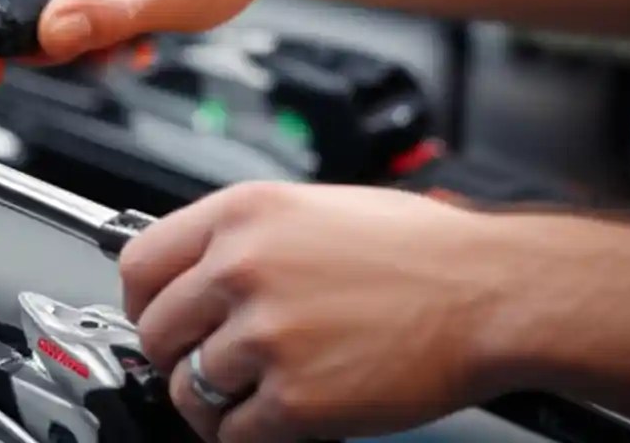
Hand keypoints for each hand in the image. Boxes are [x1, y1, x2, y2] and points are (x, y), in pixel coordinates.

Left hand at [119, 181, 528, 442]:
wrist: (491, 292)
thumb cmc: (420, 249)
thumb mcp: (312, 209)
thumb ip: (244, 236)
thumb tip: (195, 268)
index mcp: (241, 215)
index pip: (139, 262)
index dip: (143, 300)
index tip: (155, 316)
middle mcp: (241, 269)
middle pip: (154, 330)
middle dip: (174, 355)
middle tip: (205, 363)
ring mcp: (265, 335)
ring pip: (187, 388)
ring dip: (210, 401)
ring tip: (246, 395)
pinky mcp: (294, 398)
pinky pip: (231, 432)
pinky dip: (245, 435)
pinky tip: (275, 418)